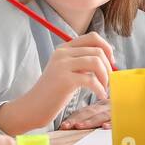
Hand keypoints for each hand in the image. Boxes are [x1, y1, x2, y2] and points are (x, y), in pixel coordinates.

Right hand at [0, 33, 114, 134]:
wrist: (33, 107)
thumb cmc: (53, 92)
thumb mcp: (67, 71)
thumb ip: (82, 62)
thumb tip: (108, 60)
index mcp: (64, 48)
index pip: (92, 37)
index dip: (107, 47)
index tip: (111, 62)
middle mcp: (62, 53)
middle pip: (97, 50)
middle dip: (108, 66)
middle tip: (108, 81)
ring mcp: (62, 65)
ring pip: (96, 62)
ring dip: (106, 77)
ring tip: (104, 88)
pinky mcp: (64, 80)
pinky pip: (91, 80)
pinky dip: (100, 89)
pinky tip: (100, 95)